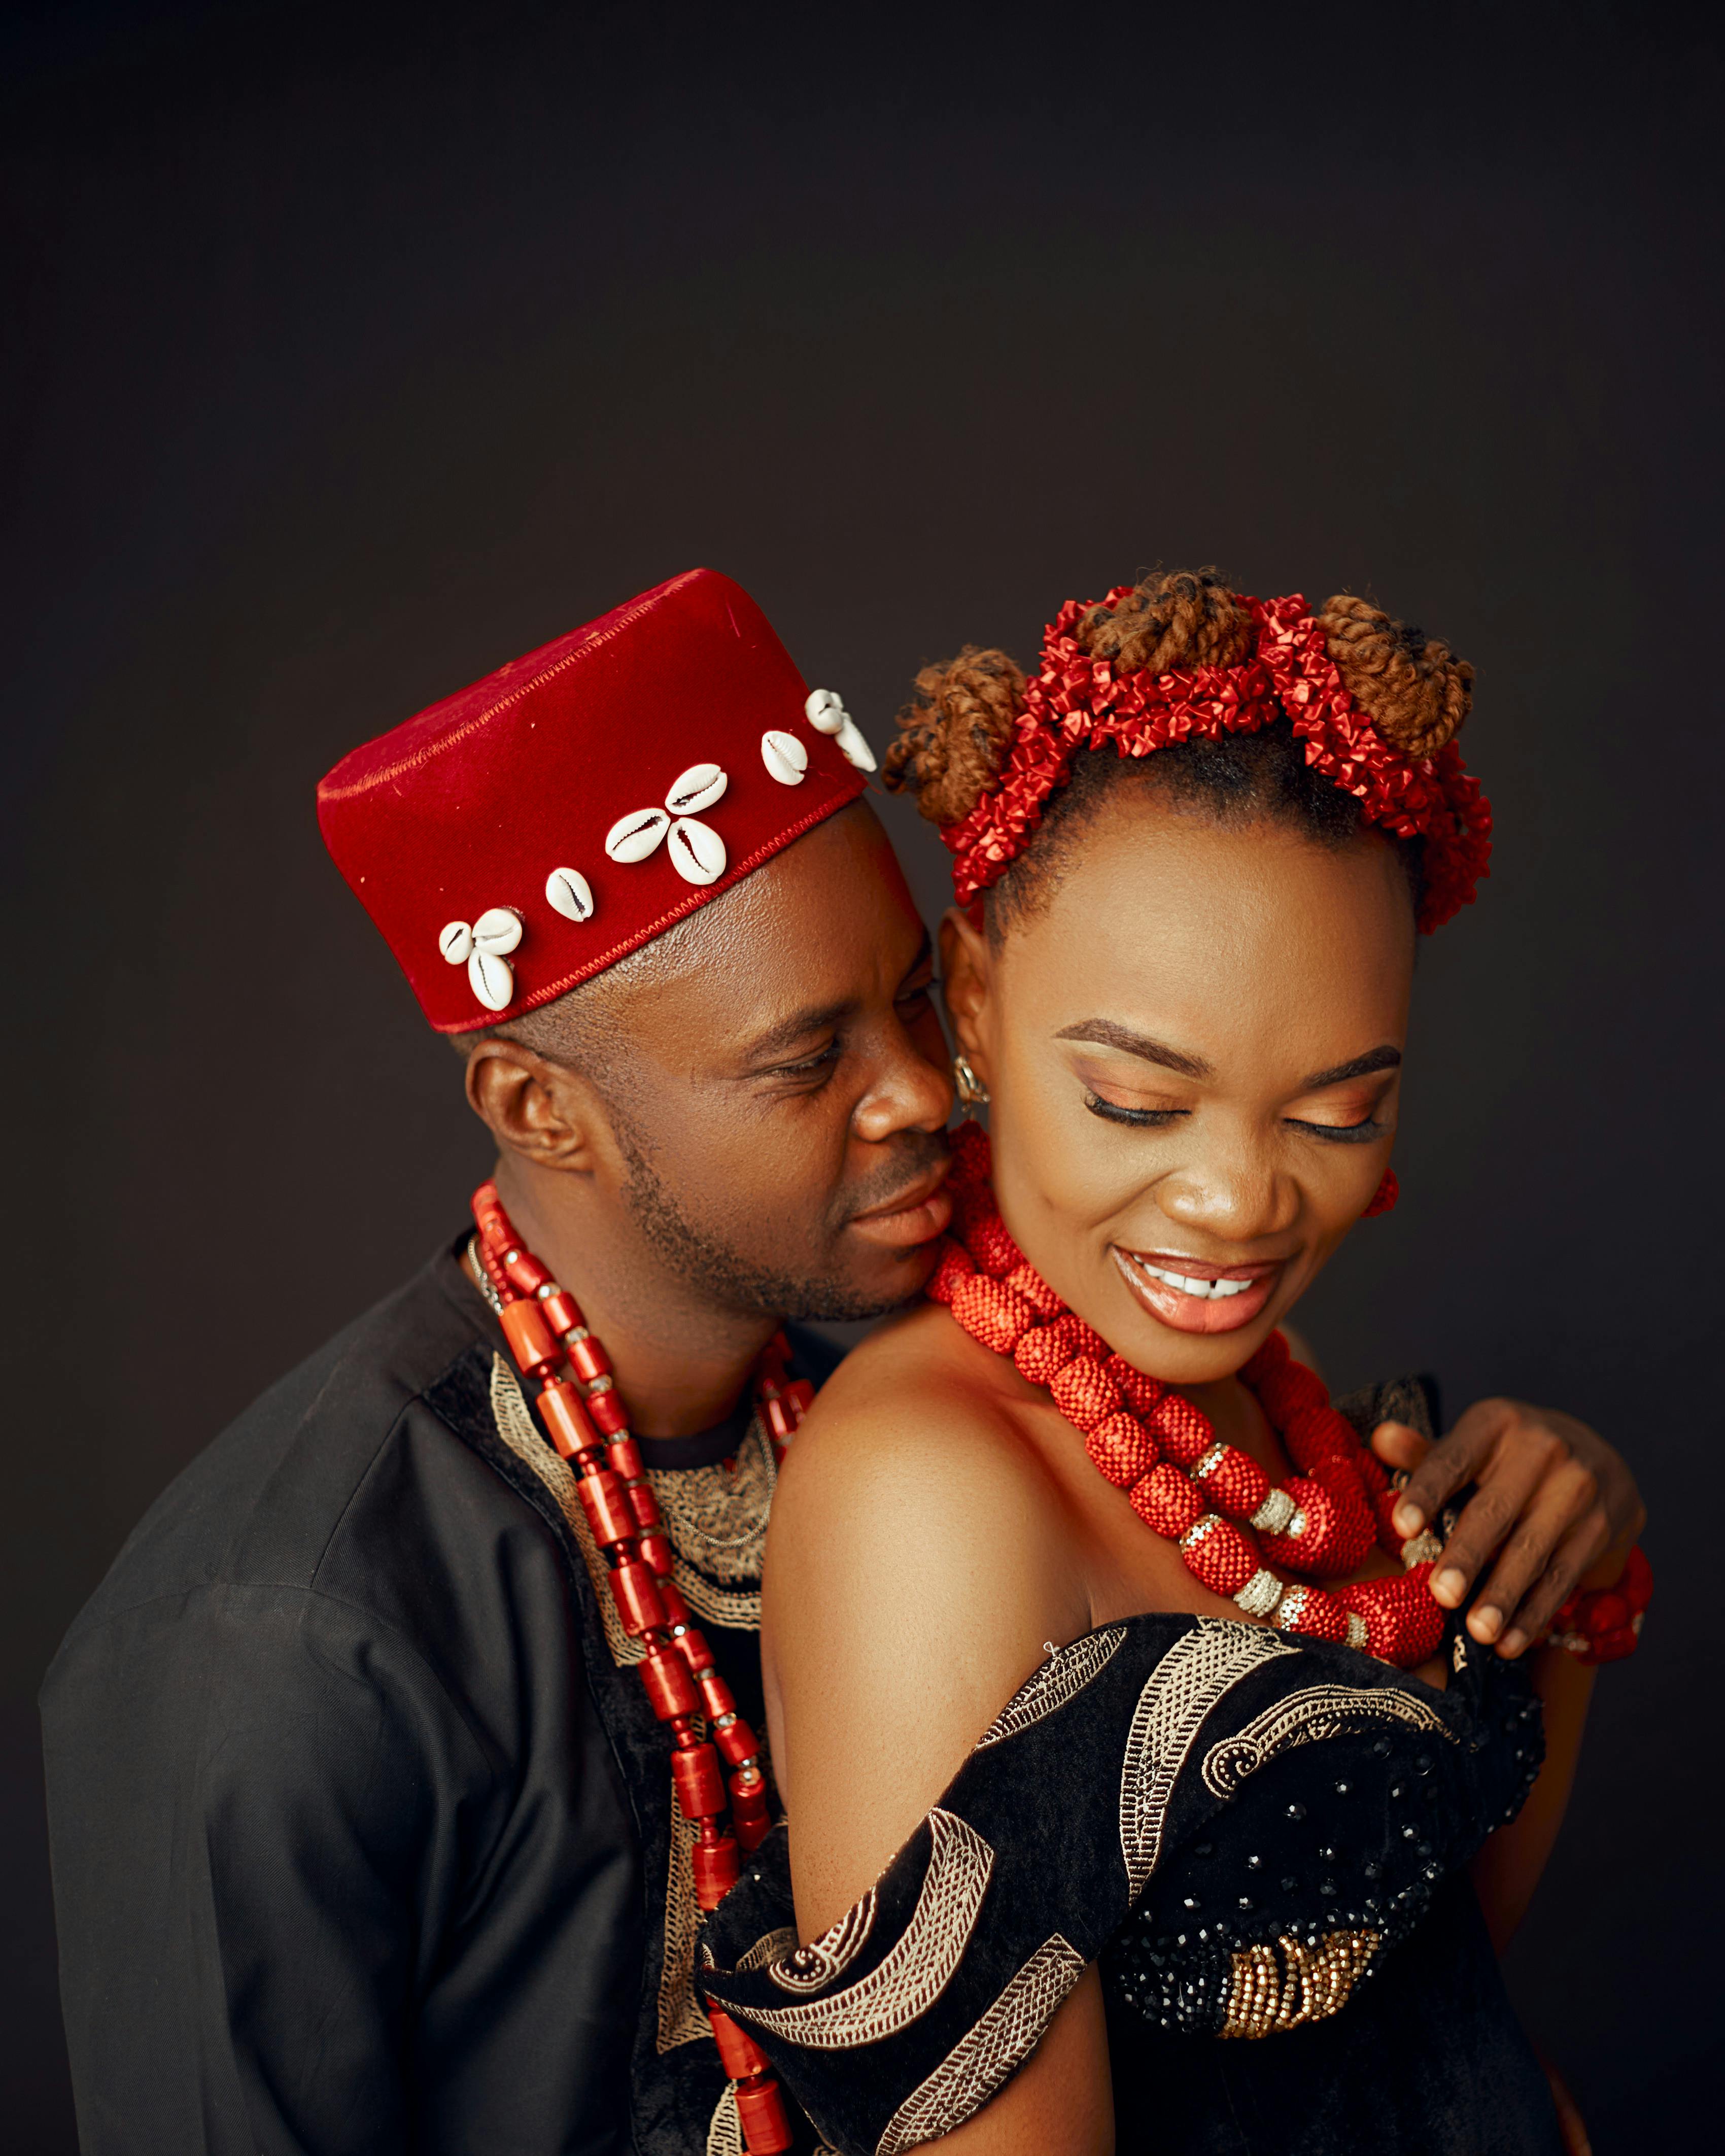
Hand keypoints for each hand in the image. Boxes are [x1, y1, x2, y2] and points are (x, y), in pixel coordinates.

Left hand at [1370, 1400, 1644, 1658]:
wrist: (1598, 1458)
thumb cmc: (1510, 1458)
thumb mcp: (1472, 1447)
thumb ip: (1426, 1454)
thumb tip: (1381, 1439)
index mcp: (1496, 1422)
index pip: (1453, 1460)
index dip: (1427, 1492)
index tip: (1402, 1527)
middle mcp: (1543, 1447)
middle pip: (1495, 1510)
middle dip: (1468, 1555)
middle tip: (1443, 1595)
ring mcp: (1579, 1486)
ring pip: (1533, 1549)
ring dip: (1504, 1595)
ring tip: (1478, 1632)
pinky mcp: (1604, 1524)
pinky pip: (1563, 1575)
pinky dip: (1535, 1613)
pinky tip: (1512, 1642)